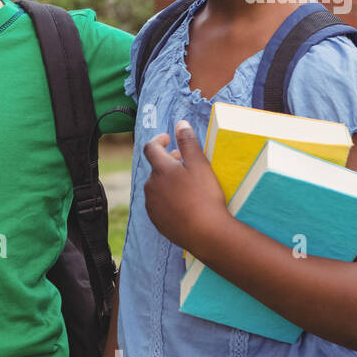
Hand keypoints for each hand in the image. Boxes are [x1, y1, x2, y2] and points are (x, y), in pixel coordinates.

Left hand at [142, 121, 227, 253]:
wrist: (205, 233)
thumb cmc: (204, 196)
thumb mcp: (200, 164)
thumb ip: (188, 142)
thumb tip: (179, 123)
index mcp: (160, 170)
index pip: (151, 148)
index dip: (158, 140)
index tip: (167, 139)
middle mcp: (151, 186)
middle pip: (155, 168)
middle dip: (167, 162)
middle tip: (183, 162)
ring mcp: (152, 205)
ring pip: (157, 186)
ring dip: (167, 181)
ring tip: (186, 184)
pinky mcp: (156, 220)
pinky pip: (159, 204)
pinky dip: (168, 198)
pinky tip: (183, 203)